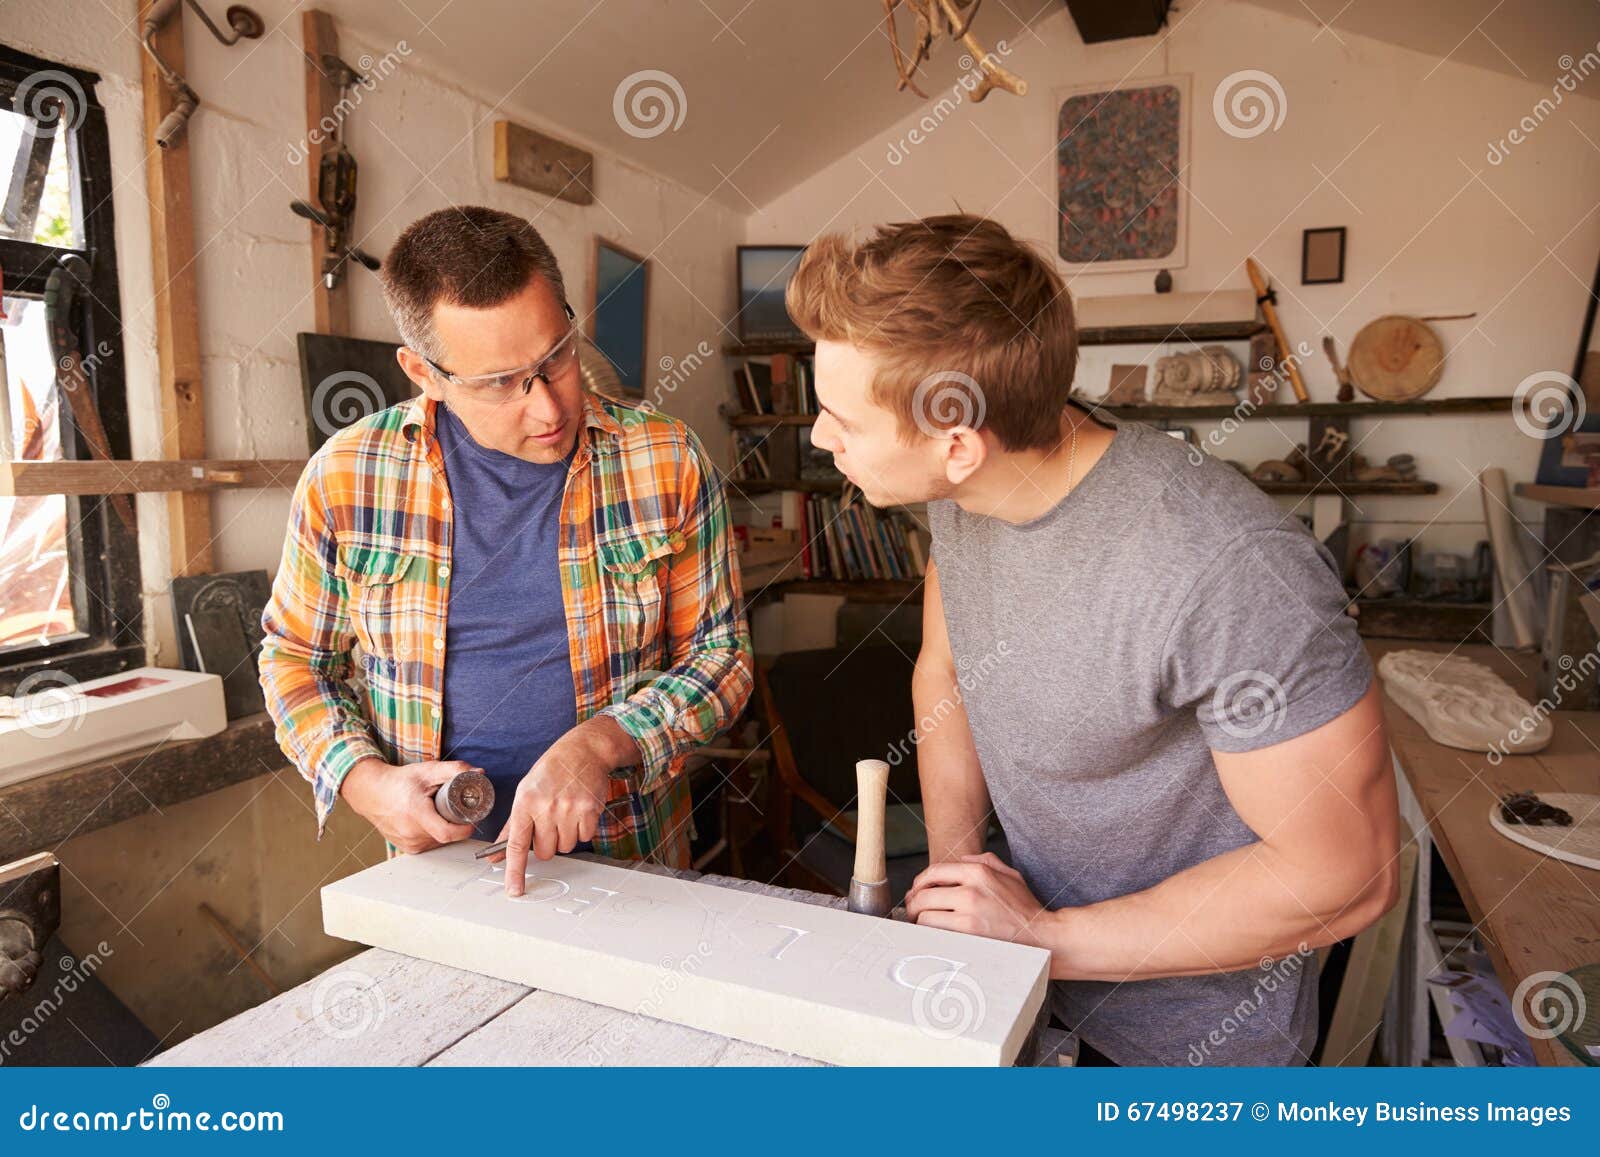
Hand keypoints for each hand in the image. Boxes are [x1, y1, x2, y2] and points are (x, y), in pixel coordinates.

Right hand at [339, 757, 476, 853]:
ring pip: (439, 842)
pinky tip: (431, 822)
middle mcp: (410, 832)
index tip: (472, 819)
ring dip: (445, 829)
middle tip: (457, 809)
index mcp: (415, 813)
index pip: (447, 833)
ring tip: (440, 813)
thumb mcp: (429, 770)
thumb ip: (455, 770)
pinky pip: (430, 844)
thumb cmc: (400, 781)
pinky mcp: (407, 848)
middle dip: (456, 824)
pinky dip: (435, 834)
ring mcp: (407, 843)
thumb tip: (478, 773)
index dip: (464, 829)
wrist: (373, 792)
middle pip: (446, 836)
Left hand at [490, 717, 637, 895]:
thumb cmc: (551, 771)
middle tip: (550, 822)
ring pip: (566, 846)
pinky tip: (579, 810)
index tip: (514, 890)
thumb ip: (512, 825)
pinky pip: (584, 837)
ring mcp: (569, 809)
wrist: (582, 750)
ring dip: (566, 836)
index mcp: (525, 803)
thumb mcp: (525, 792)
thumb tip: (496, 854)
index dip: (514, 871)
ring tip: (565, 812)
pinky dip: (582, 829)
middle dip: (547, 843)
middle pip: (545, 852)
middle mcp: (546, 807)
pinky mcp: (589, 810)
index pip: (516, 844)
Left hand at [904, 853, 1052, 948]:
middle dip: (913, 905)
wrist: (1043, 937)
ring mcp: (969, 915)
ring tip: (924, 926)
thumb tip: (961, 858)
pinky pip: (936, 934)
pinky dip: (931, 936)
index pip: (933, 872)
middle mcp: (971, 890)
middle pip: (922, 896)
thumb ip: (984, 860)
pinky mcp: (969, 937)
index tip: (917, 892)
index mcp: (978, 871)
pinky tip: (935, 936)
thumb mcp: (1009, 875)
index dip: (919, 884)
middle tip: (914, 912)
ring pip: (925, 917)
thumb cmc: (1025, 909)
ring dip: (920, 923)